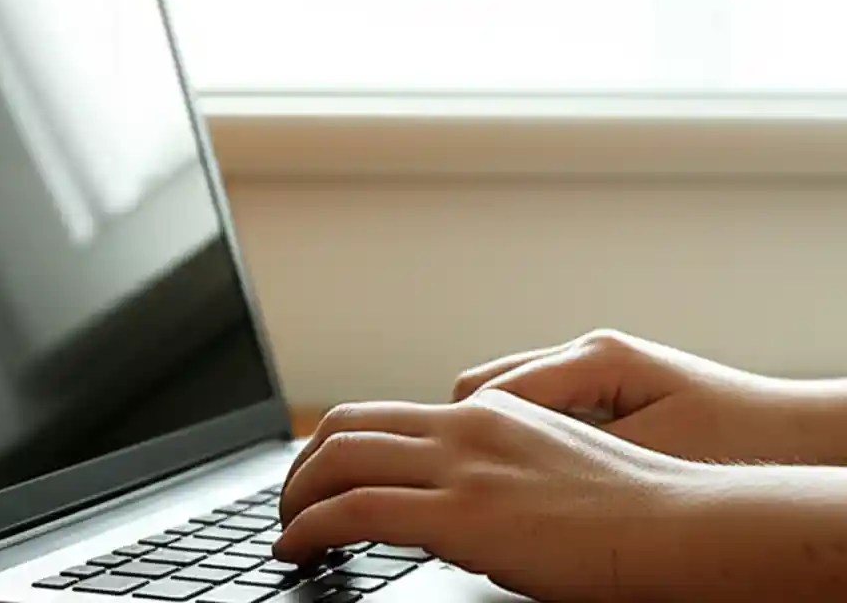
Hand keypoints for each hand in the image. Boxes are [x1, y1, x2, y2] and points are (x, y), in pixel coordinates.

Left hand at [275, 391, 695, 601]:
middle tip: (288, 504)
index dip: (332, 447)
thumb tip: (456, 495)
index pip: (379, 414)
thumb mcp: (548, 463)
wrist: (676, 525)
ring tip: (285, 530)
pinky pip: (355, 511)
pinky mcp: (461, 514)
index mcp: (484, 413)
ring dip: (295, 497)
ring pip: (339, 460)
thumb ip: (495, 466)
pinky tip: (298, 549)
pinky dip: (310, 528)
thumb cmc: (628, 508)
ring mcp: (460, 467)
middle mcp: (463, 426)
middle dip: (301, 467)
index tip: (314, 478)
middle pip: (344, 427)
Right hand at [452, 329, 846, 464]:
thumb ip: (565, 453)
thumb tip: (499, 468)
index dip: (456, 433)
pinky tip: (526, 470)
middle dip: (460, 428)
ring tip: (482, 478)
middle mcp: (587, 350)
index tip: (436, 472)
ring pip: (507, 392)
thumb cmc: (730, 441)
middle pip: (487, 383)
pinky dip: (520, 432)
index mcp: (595, 358)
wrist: (790, 433)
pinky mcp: (603, 384)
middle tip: (448, 478)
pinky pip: (537, 403)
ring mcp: (593, 364)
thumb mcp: (643, 454)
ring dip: (488, 430)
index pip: (493, 389)